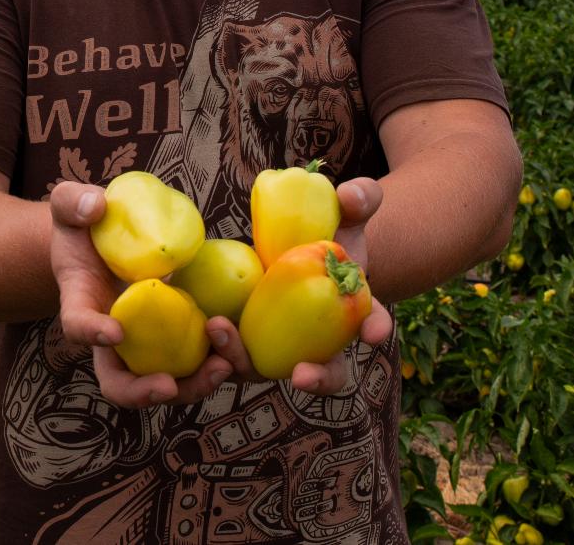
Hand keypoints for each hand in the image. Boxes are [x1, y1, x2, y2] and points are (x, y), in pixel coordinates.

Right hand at [48, 181, 233, 407]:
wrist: (102, 243)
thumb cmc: (83, 226)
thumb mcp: (69, 205)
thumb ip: (72, 201)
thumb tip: (95, 206)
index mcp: (81, 303)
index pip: (77, 325)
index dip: (91, 333)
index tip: (115, 331)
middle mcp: (108, 337)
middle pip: (117, 381)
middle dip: (141, 392)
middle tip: (168, 385)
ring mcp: (142, 343)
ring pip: (159, 383)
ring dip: (190, 385)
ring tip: (221, 368)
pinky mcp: (173, 337)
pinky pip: (191, 362)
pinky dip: (213, 363)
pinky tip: (237, 352)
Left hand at [202, 176, 393, 396]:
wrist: (299, 247)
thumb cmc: (330, 231)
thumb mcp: (346, 212)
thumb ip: (358, 199)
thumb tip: (350, 194)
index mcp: (356, 312)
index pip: (374, 324)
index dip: (376, 329)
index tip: (374, 334)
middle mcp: (323, 343)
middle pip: (328, 373)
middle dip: (318, 378)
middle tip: (300, 374)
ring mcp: (282, 349)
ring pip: (268, 369)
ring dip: (243, 359)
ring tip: (218, 328)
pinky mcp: (247, 341)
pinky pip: (231, 354)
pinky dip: (214, 347)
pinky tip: (196, 325)